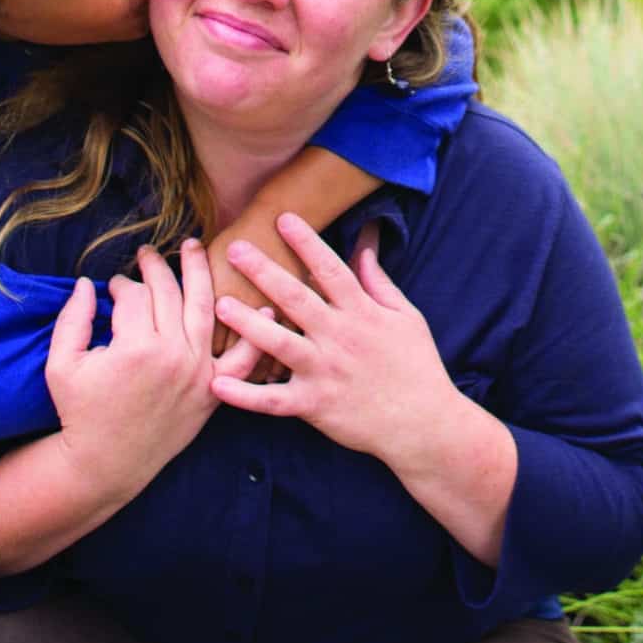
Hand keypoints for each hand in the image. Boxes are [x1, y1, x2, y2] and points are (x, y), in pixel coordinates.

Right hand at [46, 241, 261, 497]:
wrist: (105, 465)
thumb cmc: (80, 413)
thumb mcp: (61, 364)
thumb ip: (72, 318)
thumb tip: (85, 283)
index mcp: (135, 347)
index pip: (134, 295)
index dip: (121, 284)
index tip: (112, 286)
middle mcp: (173, 355)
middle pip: (170, 293)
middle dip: (157, 267)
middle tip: (148, 254)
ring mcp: (198, 373)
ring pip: (205, 309)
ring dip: (200, 274)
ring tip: (195, 249)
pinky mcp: (212, 392)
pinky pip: (242, 361)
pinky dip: (255, 335)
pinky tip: (264, 307)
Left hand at [210, 214, 465, 466]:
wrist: (425, 425)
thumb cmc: (417, 367)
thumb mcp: (407, 317)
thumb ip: (379, 282)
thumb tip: (363, 246)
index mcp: (361, 313)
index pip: (331, 269)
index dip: (307, 242)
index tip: (283, 217)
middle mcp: (339, 337)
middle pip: (296, 298)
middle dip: (263, 271)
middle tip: (234, 248)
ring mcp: (324, 371)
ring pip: (279, 343)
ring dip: (247, 324)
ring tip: (219, 305)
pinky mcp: (314, 404)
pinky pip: (273, 400)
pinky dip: (245, 395)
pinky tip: (217, 384)